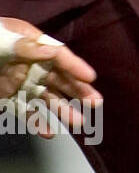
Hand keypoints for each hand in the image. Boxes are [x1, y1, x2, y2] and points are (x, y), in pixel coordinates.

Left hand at [0, 17, 100, 137]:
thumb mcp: (0, 39)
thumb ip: (24, 45)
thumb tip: (51, 52)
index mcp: (30, 43)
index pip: (58, 54)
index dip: (74, 65)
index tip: (90, 77)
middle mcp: (30, 63)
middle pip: (58, 78)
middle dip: (78, 91)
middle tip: (95, 103)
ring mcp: (18, 82)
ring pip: (46, 98)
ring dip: (62, 110)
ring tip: (79, 123)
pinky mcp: (6, 98)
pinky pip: (24, 112)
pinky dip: (36, 122)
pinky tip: (49, 133)